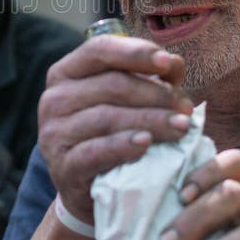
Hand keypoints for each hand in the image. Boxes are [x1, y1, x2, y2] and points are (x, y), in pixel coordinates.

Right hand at [38, 35, 191, 226]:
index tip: (169, 63)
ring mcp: (54, 132)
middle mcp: (54, 98)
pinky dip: (124, 145)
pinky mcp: (62, 166)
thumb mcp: (127, 101)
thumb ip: (149, 78)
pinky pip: (96, 151)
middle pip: (111, 85)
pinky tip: (147, 143)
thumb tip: (174, 65)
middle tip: (186, 107)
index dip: (136, 53)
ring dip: (151, 120)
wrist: (88, 191)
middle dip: (155, 94)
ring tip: (181, 127)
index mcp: (66, 72)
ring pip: (107, 117)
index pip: (99, 49)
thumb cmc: (111, 134)